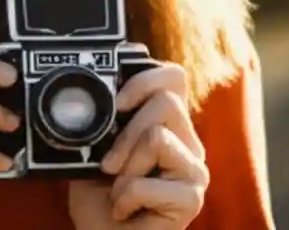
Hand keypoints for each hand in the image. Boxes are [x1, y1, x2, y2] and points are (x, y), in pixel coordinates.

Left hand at [68, 63, 208, 228]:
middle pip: (167, 101)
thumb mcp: (94, 149)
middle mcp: (187, 142)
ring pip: (156, 136)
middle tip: (109, 164)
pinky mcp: (191, 199)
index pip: (173, 77)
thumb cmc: (99, 196)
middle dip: (125, 132)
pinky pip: (146, 183)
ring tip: (119, 190)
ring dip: (124, 169)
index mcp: (166, 124)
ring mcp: (194, 170)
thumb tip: (94, 93)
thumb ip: (104, 120)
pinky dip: (124, 198)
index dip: (144, 80)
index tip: (117, 104)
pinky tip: (125, 211)